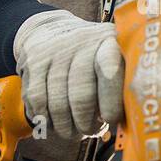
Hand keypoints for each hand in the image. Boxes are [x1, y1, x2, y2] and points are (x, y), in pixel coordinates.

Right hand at [12, 10, 123, 137]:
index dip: (110, 99)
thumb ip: (122, 85)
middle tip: (89, 131)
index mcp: (108, 43)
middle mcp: (81, 44)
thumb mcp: (113, 58)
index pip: (110, 70)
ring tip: (71, 132)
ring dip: (65, 126)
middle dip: (85, 123)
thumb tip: (126, 122)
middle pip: (81, 95)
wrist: (52, 29)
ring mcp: (55, 51)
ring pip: (57, 102)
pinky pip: (37, 99)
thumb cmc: (92, 55)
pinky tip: (52, 122)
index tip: (110, 119)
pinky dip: (45, 117)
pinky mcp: (34, 61)